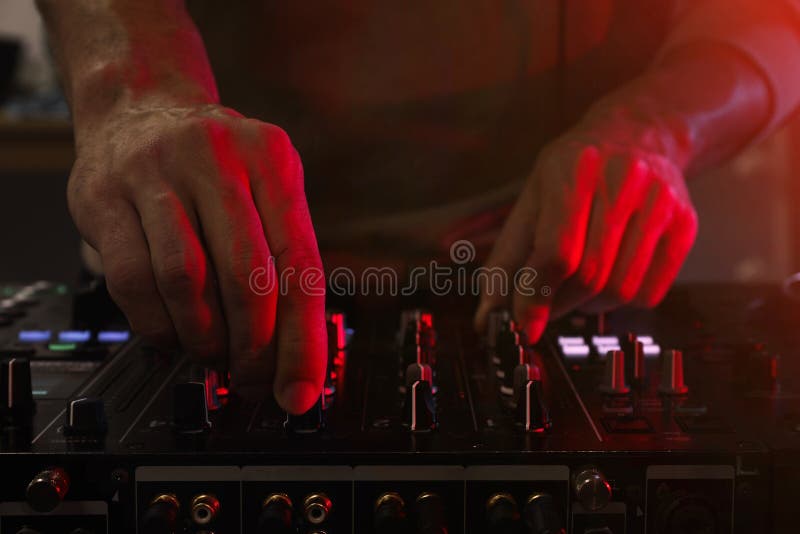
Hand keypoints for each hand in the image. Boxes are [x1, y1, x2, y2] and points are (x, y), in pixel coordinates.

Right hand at [68, 103, 325, 413]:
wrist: (139, 109)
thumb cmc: (216, 167)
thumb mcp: (267, 189)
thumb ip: (284, 258)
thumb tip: (297, 353)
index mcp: (272, 160)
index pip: (300, 263)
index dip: (302, 338)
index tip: (300, 390)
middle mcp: (217, 158)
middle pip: (247, 276)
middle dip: (253, 347)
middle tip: (252, 380)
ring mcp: (156, 173)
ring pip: (186, 281)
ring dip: (204, 338)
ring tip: (214, 356)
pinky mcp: (105, 197)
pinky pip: (132, 280)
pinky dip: (158, 325)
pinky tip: (174, 335)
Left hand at [475, 130, 697, 341]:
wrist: (639, 134)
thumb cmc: (575, 171)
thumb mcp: (531, 198)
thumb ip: (507, 256)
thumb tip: (489, 316)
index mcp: (573, 169)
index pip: (557, 251)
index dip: (537, 297)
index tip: (524, 325)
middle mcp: (623, 180)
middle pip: (590, 274)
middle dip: (560, 305)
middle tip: (546, 309)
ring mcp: (661, 201)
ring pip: (621, 289)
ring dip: (590, 307)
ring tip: (576, 292)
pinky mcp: (685, 223)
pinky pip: (650, 292)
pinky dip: (622, 303)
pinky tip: (608, 282)